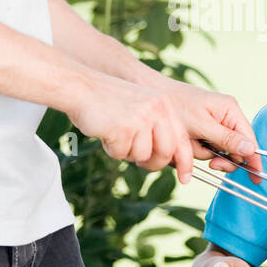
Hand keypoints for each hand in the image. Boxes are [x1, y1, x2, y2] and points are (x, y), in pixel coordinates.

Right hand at [66, 74, 194, 182]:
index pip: (181, 139)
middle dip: (153, 163)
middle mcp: (156, 109)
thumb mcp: (142, 108)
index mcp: (164, 104)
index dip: (185, 162)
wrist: (80, 87)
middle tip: (140, 163)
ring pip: (141, 156)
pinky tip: (106, 132)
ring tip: (116, 134)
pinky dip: (112, 149)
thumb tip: (171, 160)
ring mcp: (140, 118)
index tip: (185, 179)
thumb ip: (158, 128)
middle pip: (165, 153)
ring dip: (127, 152)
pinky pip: (121, 154)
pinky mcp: (123, 128)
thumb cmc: (109, 102)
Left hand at [153, 76, 262, 182]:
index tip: (257, 177)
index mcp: (231, 110)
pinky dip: (193, 148)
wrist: (151, 94)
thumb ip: (226, 139)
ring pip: (215, 152)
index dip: (253, 159)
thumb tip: (252, 149)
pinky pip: (203, 148)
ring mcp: (214, 124)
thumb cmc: (175, 105)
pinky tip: (185, 140)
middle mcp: (226, 117)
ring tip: (188, 140)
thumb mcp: (202, 125)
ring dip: (201, 152)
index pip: (249, 139)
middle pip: (233, 149)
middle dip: (218, 157)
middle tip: (211, 163)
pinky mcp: (202, 130)